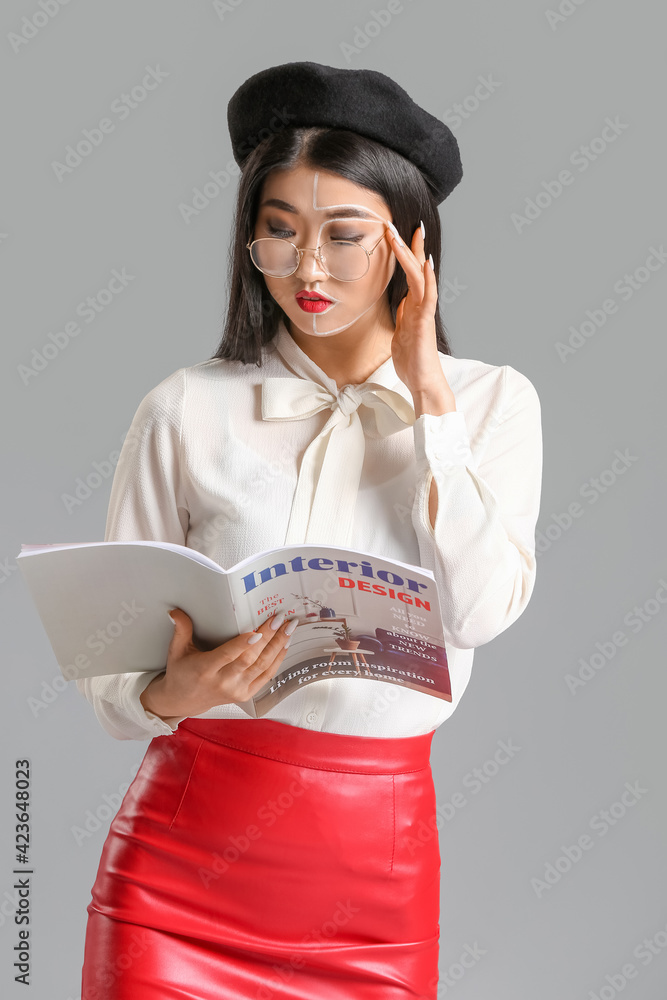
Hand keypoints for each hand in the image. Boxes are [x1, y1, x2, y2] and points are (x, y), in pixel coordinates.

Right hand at [139, 608, 295, 719]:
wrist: (182, 702)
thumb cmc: (181, 673)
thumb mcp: (176, 651)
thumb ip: (181, 630)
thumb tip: (175, 611)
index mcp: (205, 670)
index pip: (227, 656)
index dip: (243, 644)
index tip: (257, 631)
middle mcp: (223, 682)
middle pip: (250, 659)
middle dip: (268, 638)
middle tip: (280, 619)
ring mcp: (236, 690)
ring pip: (262, 667)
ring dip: (278, 646)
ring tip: (289, 628)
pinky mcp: (245, 695)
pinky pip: (266, 676)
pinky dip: (277, 660)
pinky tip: (285, 645)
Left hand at [384, 220, 456, 413]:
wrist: (422, 382)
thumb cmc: (412, 360)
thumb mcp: (401, 332)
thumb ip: (402, 315)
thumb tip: (400, 302)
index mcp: (413, 306)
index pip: (409, 273)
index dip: (403, 253)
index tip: (395, 232)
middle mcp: (420, 305)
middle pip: (416, 269)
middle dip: (408, 245)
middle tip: (398, 223)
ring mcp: (424, 312)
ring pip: (420, 277)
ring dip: (413, 255)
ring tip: (408, 235)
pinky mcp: (425, 323)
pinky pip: (428, 298)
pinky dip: (428, 280)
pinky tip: (427, 264)